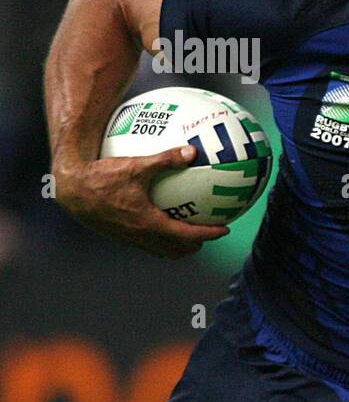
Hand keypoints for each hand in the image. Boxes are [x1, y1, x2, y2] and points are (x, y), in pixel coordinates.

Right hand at [54, 146, 228, 258]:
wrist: (71, 190)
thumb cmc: (102, 176)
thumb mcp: (136, 164)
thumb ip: (166, 159)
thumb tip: (192, 151)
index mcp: (148, 223)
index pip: (186, 235)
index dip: (208, 234)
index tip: (225, 229)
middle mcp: (139, 235)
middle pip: (176, 250)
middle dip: (195, 244)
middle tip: (209, 232)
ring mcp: (128, 238)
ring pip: (160, 250)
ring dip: (177, 245)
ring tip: (189, 232)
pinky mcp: (118, 234)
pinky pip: (146, 243)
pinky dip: (160, 238)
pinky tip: (160, 218)